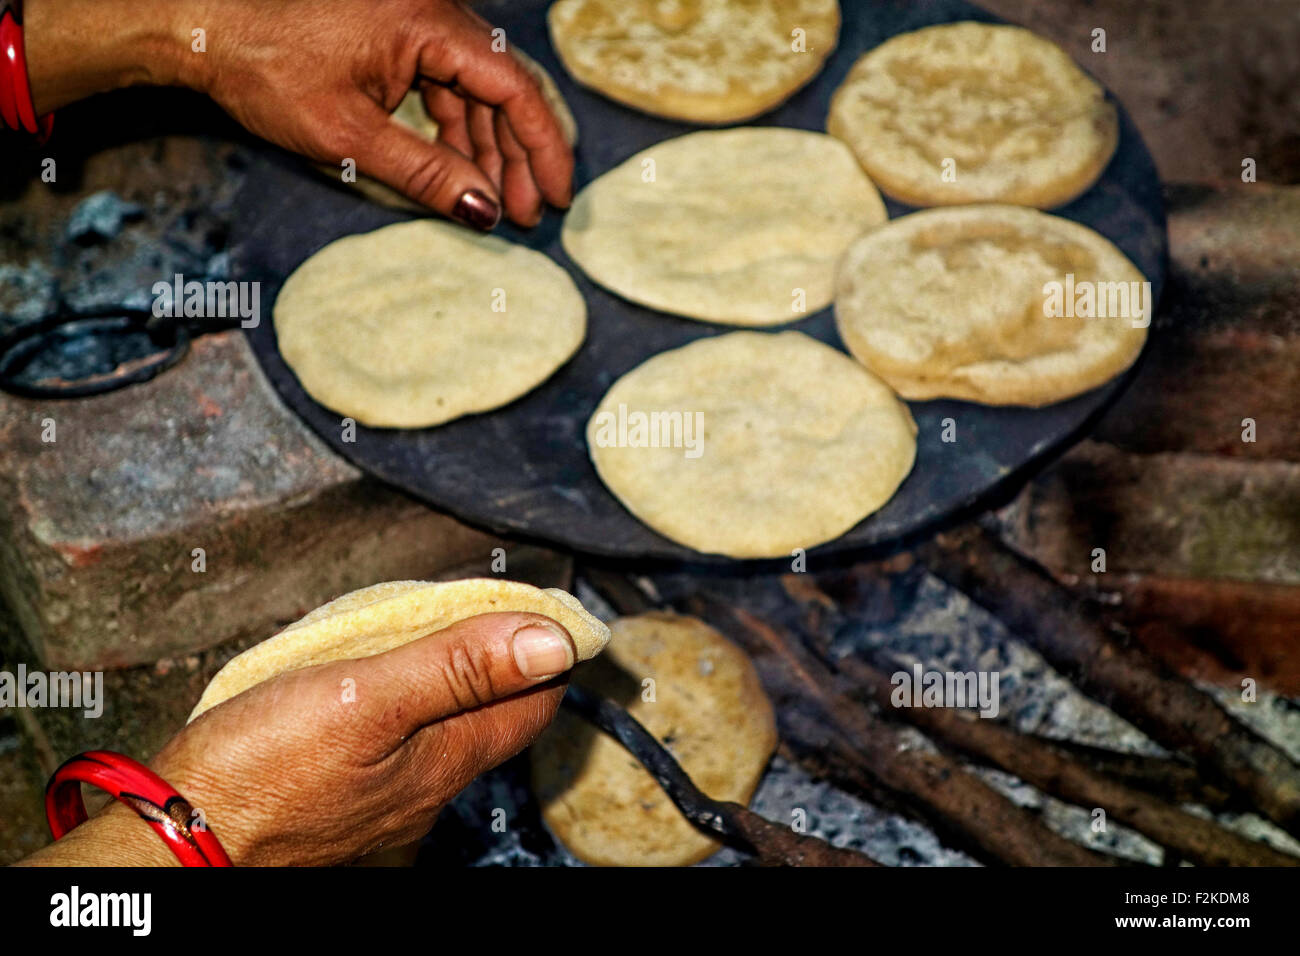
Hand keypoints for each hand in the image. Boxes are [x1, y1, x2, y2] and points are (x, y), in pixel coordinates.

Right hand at [22, 612, 576, 865]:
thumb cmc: (258, 772)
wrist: (174, 840)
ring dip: (452, 678)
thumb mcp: (367, 695)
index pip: (535, 700)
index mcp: (445, 759)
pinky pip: (398, 745)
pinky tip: (374, 682)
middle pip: (492, 715)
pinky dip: (406, 704)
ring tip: (432, 630)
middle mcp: (426, 788)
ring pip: (444, 729)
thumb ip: (460, 665)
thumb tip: (552, 640)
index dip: (545, 645)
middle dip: (500, 659)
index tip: (538, 599)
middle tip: (486, 604)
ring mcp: (385, 800)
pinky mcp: (342, 801)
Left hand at [25, 0, 573, 228]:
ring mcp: (417, 23)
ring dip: (490, 149)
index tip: (555, 196)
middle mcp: (432, 13)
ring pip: (478, 92)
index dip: (544, 146)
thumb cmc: (266, 71)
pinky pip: (447, 86)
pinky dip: (458, 131)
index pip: (514, 86)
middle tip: (530, 214)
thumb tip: (486, 213)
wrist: (206, 31)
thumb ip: (426, 174)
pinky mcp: (399, 37)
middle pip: (504, 89)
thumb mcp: (349, 137)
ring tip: (500, 205)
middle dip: (519, 156)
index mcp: (427, 22)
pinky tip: (464, 173)